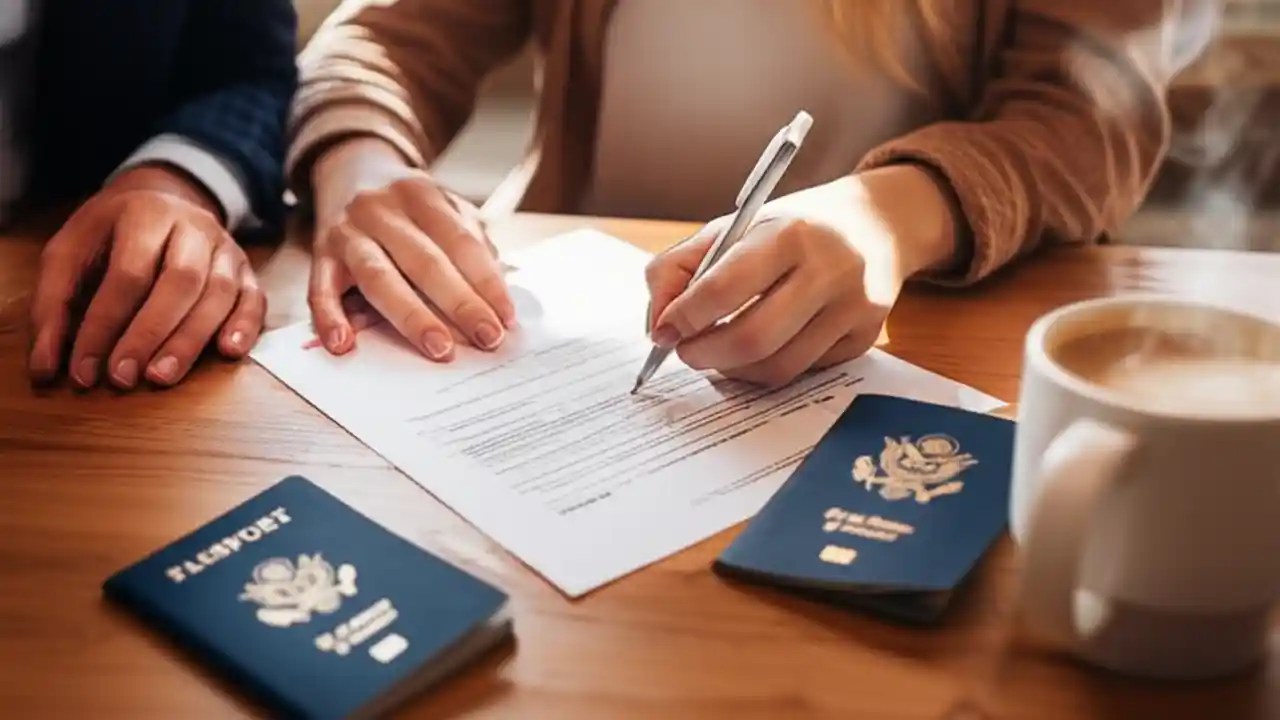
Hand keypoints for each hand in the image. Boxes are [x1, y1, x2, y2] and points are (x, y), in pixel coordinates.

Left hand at [29, 166, 263, 388]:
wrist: (164, 199)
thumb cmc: (112, 235)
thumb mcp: (71, 251)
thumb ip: (53, 305)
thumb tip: (44, 369)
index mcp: (145, 213)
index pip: (127, 274)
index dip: (104, 324)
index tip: (85, 369)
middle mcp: (194, 227)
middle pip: (180, 281)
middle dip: (150, 333)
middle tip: (125, 377)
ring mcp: (226, 248)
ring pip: (219, 293)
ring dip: (191, 339)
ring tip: (162, 376)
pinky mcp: (247, 271)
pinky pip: (254, 299)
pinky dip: (244, 327)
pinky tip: (228, 352)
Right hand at [308, 137, 513, 359]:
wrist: (348, 169)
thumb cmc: (408, 204)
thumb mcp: (442, 206)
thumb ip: (468, 243)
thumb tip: (496, 297)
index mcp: (421, 195)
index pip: (461, 243)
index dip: (487, 282)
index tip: (506, 319)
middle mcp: (381, 210)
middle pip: (425, 262)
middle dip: (461, 304)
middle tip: (487, 339)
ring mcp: (347, 231)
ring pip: (379, 277)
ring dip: (412, 317)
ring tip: (440, 348)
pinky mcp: (320, 254)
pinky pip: (320, 289)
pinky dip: (330, 317)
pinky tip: (344, 344)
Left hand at [644, 165, 962, 386]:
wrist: (878, 224)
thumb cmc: (794, 226)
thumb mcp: (737, 224)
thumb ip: (682, 265)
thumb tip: (658, 324)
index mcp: (790, 232)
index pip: (724, 288)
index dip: (684, 317)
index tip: (664, 331)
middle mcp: (829, 270)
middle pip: (752, 339)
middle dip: (704, 354)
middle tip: (686, 351)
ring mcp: (853, 308)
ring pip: (777, 368)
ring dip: (733, 369)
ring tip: (718, 351)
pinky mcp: (865, 338)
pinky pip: (803, 373)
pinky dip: (767, 369)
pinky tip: (760, 349)